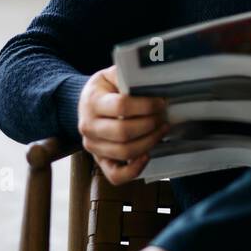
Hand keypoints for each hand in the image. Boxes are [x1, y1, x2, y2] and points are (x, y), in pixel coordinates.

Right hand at [77, 65, 169, 185]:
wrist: (87, 103)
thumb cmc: (106, 89)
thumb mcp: (112, 74)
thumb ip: (128, 75)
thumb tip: (152, 77)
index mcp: (92, 102)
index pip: (122, 106)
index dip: (147, 106)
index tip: (161, 102)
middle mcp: (88, 126)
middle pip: (124, 132)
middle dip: (150, 124)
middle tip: (164, 116)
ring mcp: (93, 146)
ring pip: (124, 152)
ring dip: (149, 142)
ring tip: (161, 130)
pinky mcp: (99, 161)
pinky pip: (115, 175)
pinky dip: (134, 169)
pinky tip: (147, 155)